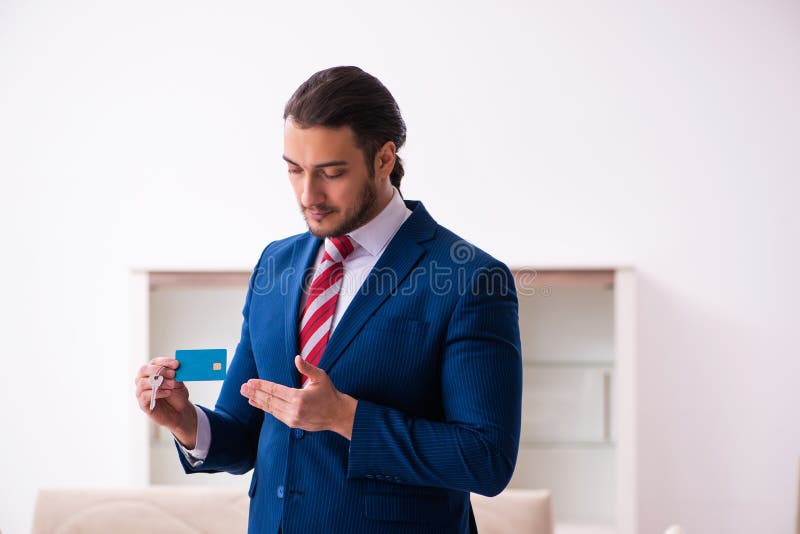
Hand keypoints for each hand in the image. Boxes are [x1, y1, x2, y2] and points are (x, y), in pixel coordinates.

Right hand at [134, 357, 197, 447]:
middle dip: (159, 370)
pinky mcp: (142, 403)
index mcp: (153, 372)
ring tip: (172, 385)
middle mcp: (144, 380)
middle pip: (144, 370)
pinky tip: (168, 392)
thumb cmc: (177, 395)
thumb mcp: (179, 383)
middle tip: (173, 374)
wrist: (180, 412)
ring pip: (143, 383)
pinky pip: (144, 395)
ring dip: (159, 382)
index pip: (154, 362)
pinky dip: (158, 392)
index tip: (176, 364)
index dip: (165, 362)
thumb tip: (175, 368)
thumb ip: (175, 375)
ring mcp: (141, 391)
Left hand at [240, 356, 357, 439]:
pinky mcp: (293, 424)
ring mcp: (292, 419)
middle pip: (269, 400)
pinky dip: (265, 408)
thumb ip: (307, 368)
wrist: (337, 415)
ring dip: (257, 401)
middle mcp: (293, 410)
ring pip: (271, 408)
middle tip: (242, 388)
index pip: (275, 390)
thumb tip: (296, 358)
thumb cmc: (329, 393)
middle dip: (255, 393)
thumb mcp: (321, 377)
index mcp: (299, 397)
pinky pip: (276, 414)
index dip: (261, 386)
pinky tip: (257, 403)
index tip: (250, 381)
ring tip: (246, 395)